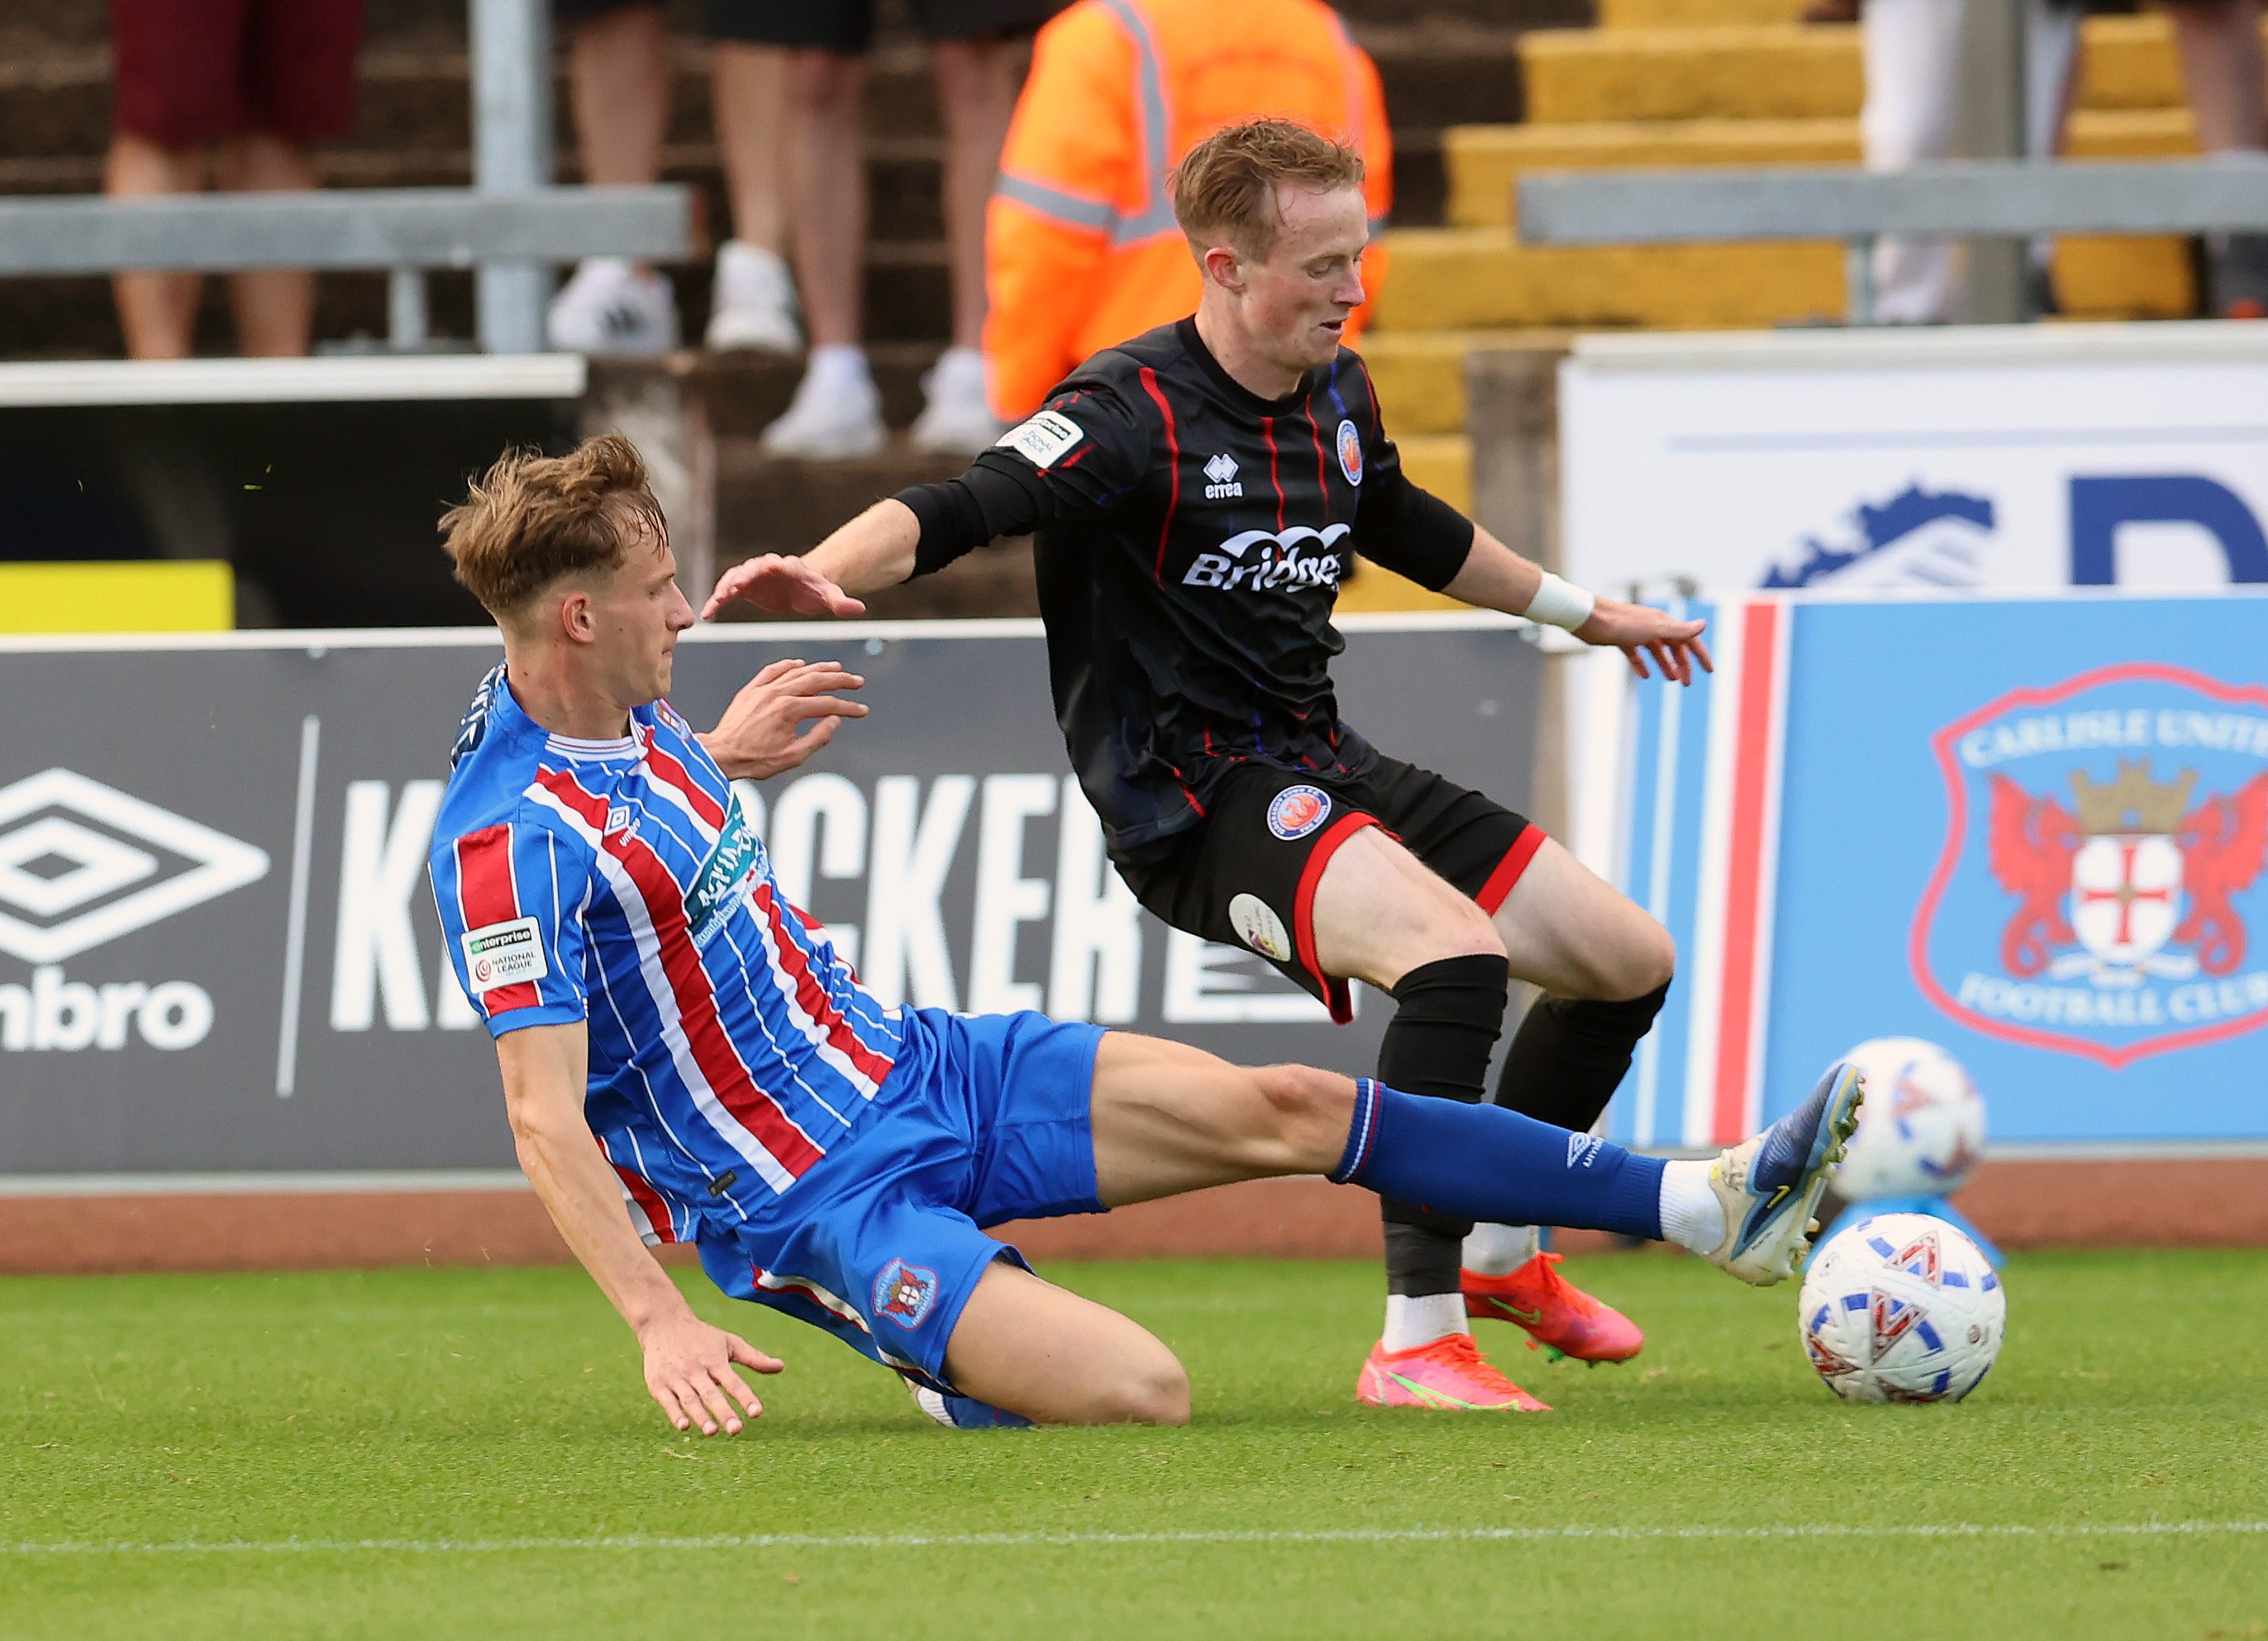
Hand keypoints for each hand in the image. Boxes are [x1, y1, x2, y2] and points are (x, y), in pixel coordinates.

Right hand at [638, 1311, 782, 1435]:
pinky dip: (674, 1413)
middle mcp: (696, 1368)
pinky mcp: (658, 1383)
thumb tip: (782, 1367)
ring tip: (713, 1432)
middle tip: (736, 1430)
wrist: (663, 1323)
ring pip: (689, 1399)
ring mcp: (676, 1376)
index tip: (757, 1413)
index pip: (733, 1382)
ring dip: (700, 1416)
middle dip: (723, 1411)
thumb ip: (754, 1358)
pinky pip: (667, 1401)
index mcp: (715, 1360)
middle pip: (711, 1393)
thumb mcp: (729, 1342)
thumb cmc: (702, 1337)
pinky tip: (684, 1427)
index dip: (745, 1397)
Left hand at [698, 658, 867, 780]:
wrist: (721, 755)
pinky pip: (772, 670)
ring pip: (797, 671)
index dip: (848, 708)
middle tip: (856, 681)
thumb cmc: (755, 760)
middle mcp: (777, 694)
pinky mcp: (750, 690)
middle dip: (840, 680)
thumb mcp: (793, 756)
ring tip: (837, 668)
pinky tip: (800, 664)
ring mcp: (763, 689)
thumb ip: (818, 737)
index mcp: (789, 711)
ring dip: (819, 668)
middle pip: (816, 680)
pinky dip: (788, 665)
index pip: (827, 704)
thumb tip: (835, 720)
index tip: (862, 710)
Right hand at [702, 553, 865, 619]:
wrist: (804, 589)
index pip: (781, 564)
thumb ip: (842, 602)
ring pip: (735, 578)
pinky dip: (717, 602)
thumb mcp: (830, 596)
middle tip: (733, 586)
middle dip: (743, 576)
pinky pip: (727, 593)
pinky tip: (708, 615)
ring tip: (717, 601)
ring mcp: (754, 576)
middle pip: (753, 568)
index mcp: (790, 568)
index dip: (774, 565)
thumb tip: (860, 608)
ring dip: (726, 588)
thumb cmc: (817, 591)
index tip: (768, 566)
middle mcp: (768, 567)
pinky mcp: (744, 588)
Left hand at [1574, 597, 1713, 685]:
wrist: (1590, 619)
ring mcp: (1637, 632)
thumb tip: (1704, 624)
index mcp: (1664, 622)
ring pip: (1656, 651)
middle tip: (1686, 683)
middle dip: (1683, 664)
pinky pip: (1636, 654)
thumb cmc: (1622, 623)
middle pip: (1674, 646)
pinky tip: (1645, 676)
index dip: (1700, 654)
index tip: (1709, 670)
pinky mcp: (1621, 639)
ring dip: (1666, 665)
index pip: (1689, 638)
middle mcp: (1653, 625)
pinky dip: (1642, 664)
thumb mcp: (1655, 629)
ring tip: (1671, 680)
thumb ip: (1680, 629)